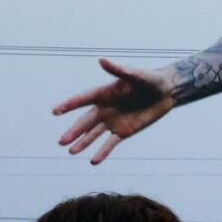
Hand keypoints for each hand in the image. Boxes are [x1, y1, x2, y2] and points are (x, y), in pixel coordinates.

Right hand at [54, 57, 177, 165]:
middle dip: (74, 131)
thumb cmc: (150, 80)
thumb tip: (102, 60)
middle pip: (85, 122)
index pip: (82, 100)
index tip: (55, 111)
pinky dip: (102, 152)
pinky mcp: (123, 132)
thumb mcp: (136, 75)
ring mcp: (113, 121)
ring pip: (94, 135)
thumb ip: (119, 70)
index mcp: (104, 93)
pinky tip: (93, 161)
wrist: (165, 93)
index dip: (69, 105)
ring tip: (71, 152)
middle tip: (61, 141)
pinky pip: (110, 144)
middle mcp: (104, 108)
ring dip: (83, 143)